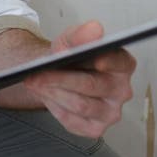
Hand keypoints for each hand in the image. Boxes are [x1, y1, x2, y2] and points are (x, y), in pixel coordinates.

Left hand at [24, 20, 135, 138]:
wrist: (57, 74)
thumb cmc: (69, 57)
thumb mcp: (70, 40)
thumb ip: (81, 34)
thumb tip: (94, 29)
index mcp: (123, 64)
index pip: (120, 62)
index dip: (109, 61)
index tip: (96, 60)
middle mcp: (122, 90)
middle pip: (91, 85)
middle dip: (60, 79)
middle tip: (36, 74)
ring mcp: (111, 112)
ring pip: (80, 105)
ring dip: (53, 93)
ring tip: (34, 82)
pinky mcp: (96, 128)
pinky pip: (73, 121)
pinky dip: (55, 107)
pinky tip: (45, 95)